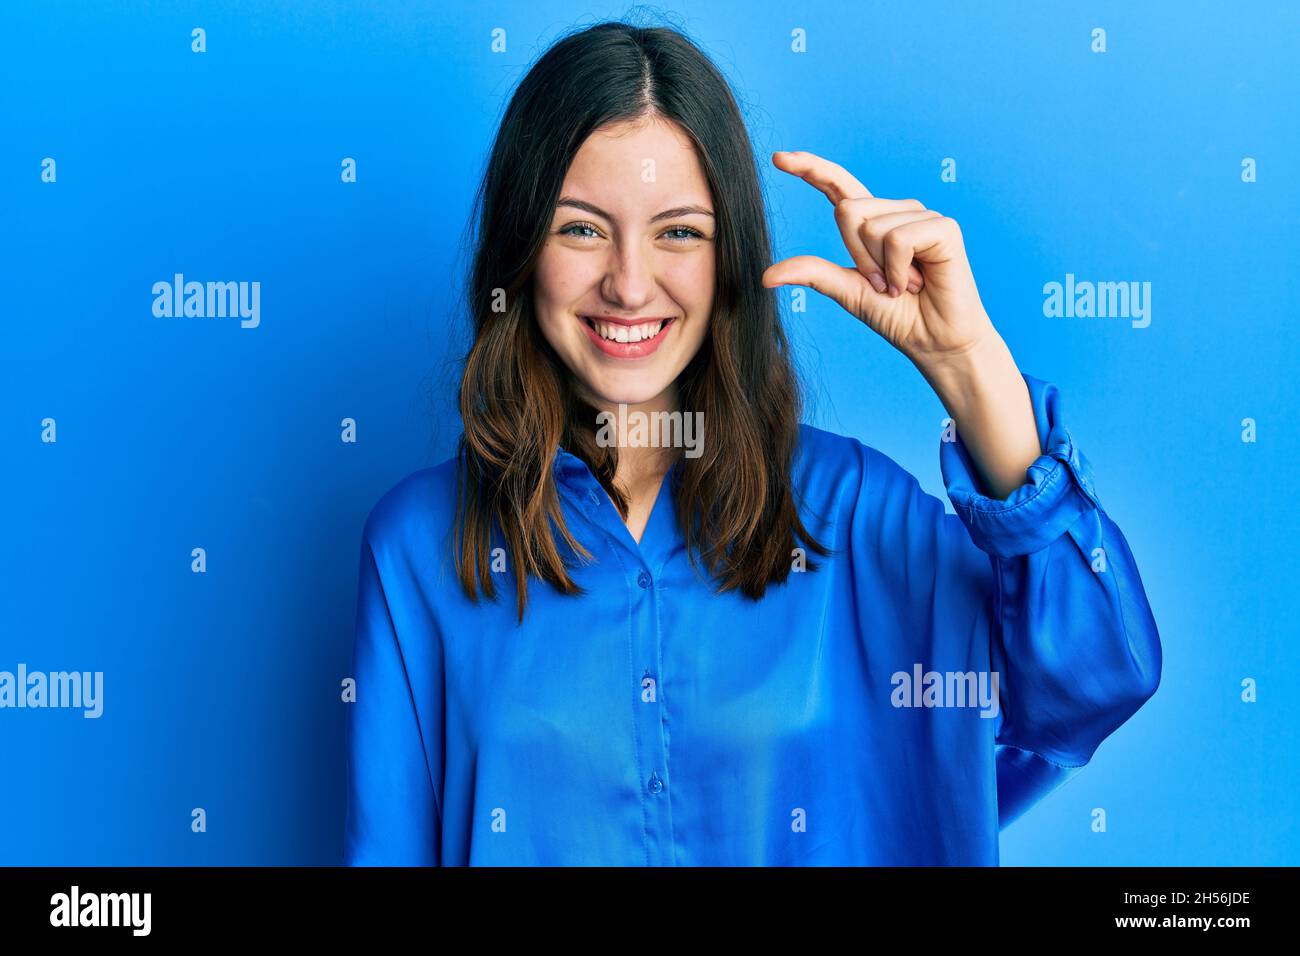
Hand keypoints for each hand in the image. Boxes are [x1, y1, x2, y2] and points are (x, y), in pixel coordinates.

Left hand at [761, 150, 996, 369]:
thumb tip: (765, 275)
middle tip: (883, 284)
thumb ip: (812, 273)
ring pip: (872, 226)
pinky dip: (900, 271)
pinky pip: (898, 238)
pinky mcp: (942, 227)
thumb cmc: (897, 316)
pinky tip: (918, 282)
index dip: (810, 169)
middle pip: (848, 210)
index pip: (837, 185)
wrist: (935, 340)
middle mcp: (896, 211)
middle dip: (858, 256)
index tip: (778, 158)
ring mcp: (921, 215)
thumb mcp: (847, 291)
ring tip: (904, 285)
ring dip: (881, 268)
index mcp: (871, 223)